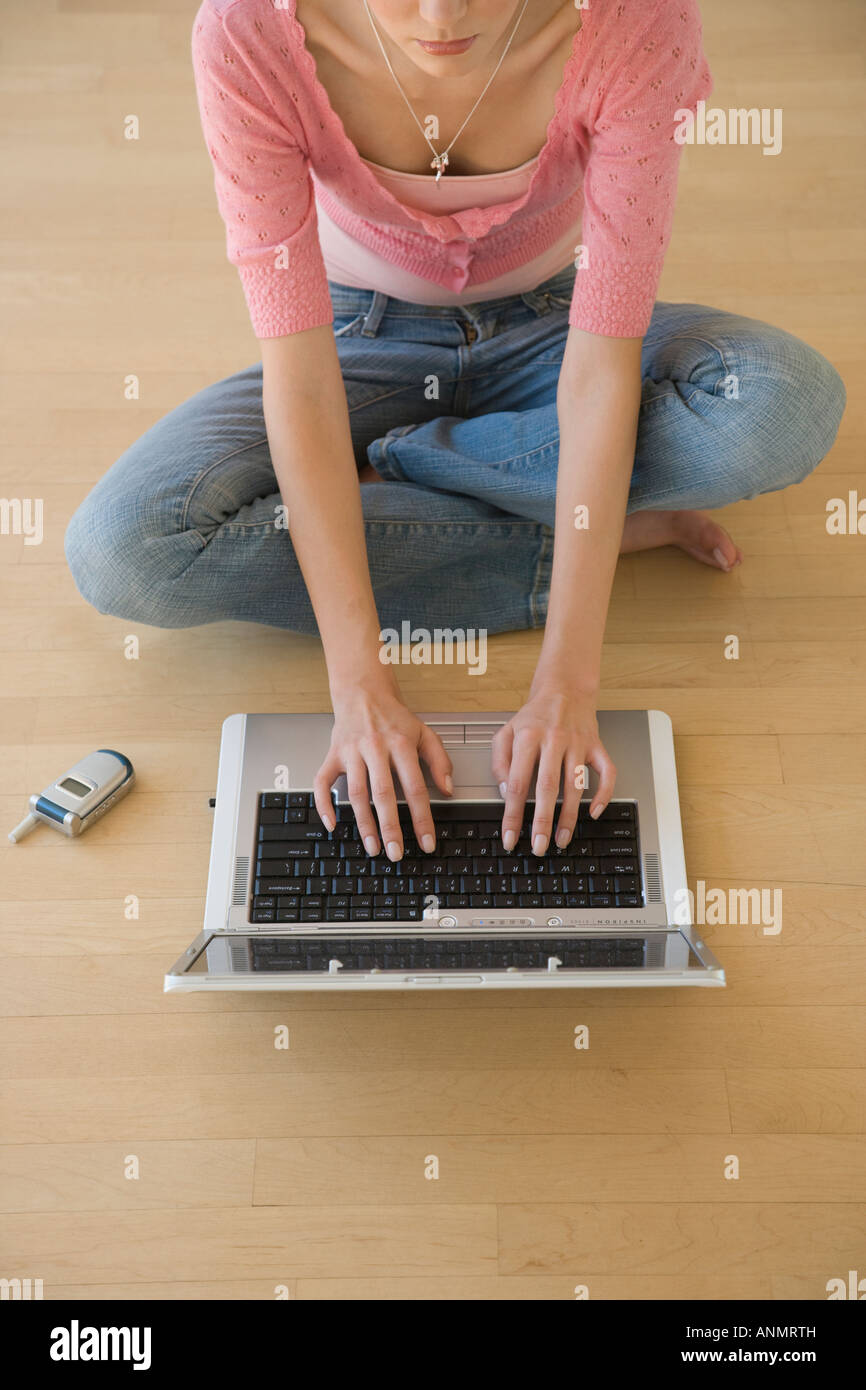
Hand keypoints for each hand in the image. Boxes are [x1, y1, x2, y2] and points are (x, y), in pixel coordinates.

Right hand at [313, 679, 452, 859]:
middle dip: (390, 827)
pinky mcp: (332, 755)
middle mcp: (375, 749)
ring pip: (355, 793)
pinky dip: (325, 804)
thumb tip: (448, 790)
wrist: (363, 691)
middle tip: (395, 853)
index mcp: (401, 744)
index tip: (426, 842)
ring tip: (372, 847)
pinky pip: (322, 782)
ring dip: (363, 823)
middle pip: (383, 794)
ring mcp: (351, 753)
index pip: (415, 788)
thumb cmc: (394, 716)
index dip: (422, 818)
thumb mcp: (425, 732)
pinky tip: (332, 824)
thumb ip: (440, 760)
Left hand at [491, 687, 615, 856]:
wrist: (564, 689)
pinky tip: (595, 812)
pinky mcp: (597, 746)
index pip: (518, 783)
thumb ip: (500, 763)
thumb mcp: (505, 733)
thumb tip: (506, 794)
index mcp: (528, 738)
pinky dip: (604, 794)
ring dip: (570, 816)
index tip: (510, 837)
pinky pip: (607, 772)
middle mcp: (554, 740)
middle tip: (539, 847)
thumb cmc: (533, 716)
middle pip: (548, 787)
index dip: (513, 814)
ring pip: (576, 785)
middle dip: (543, 821)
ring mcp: (578, 743)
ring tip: (561, 840)